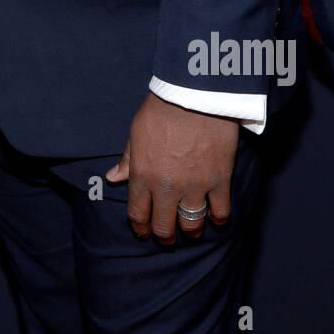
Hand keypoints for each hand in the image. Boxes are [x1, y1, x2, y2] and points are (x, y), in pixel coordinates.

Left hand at [104, 93, 239, 243]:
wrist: (194, 95)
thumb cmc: (161, 110)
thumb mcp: (135, 133)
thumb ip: (127, 160)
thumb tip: (113, 177)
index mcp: (142, 176)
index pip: (137, 214)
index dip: (140, 227)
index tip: (143, 232)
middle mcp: (166, 188)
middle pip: (163, 226)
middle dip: (163, 236)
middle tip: (166, 238)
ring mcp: (194, 187)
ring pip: (191, 224)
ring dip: (190, 231)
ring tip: (191, 232)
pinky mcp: (219, 181)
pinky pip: (220, 211)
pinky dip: (218, 219)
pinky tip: (217, 220)